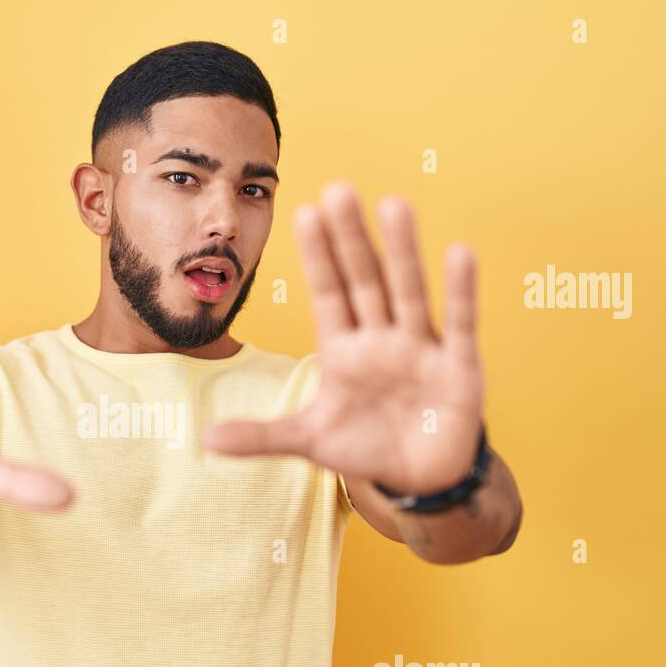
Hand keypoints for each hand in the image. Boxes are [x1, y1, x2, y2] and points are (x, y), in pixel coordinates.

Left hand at [202, 183, 484, 494]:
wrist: (419, 478)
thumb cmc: (365, 445)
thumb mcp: (309, 439)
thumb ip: (260, 435)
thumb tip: (204, 440)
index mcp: (343, 349)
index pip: (327, 294)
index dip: (317, 256)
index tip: (303, 211)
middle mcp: (381, 338)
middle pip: (364, 281)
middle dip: (351, 240)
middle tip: (338, 188)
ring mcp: (420, 349)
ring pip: (409, 292)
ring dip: (402, 252)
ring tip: (394, 204)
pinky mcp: (459, 368)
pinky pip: (461, 325)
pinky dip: (461, 293)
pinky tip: (459, 252)